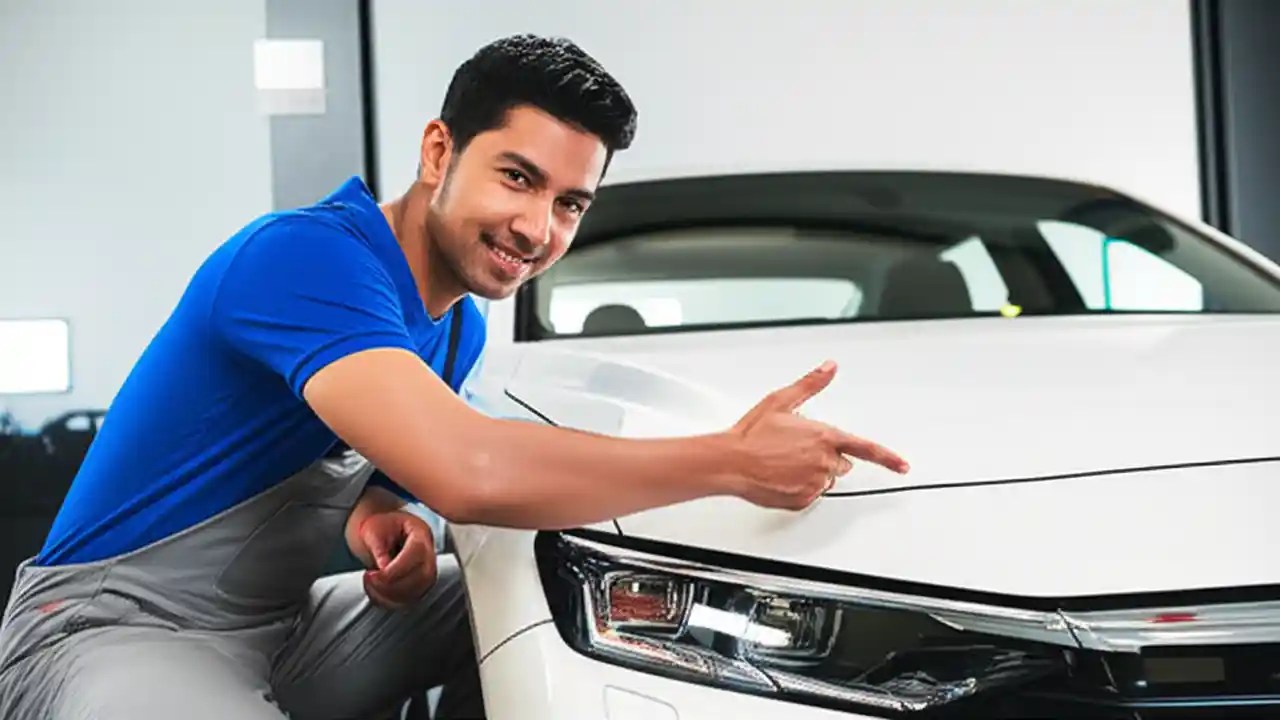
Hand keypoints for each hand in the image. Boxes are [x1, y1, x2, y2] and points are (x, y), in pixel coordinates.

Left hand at [358, 509, 437, 609]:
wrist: (380, 532)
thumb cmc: (378, 527)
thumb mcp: (372, 530)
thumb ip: (378, 548)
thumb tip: (383, 568)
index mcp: (420, 533)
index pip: (417, 553)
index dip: (395, 569)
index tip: (374, 574)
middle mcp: (429, 552)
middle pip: (422, 576)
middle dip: (393, 584)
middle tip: (371, 580)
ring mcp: (427, 570)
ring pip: (418, 592)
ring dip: (391, 595)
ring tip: (372, 585)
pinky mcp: (419, 585)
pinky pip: (410, 600)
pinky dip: (391, 601)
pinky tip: (376, 592)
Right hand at [730, 360, 908, 509]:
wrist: (731, 461)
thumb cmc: (752, 434)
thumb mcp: (781, 400)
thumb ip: (811, 384)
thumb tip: (829, 368)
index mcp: (823, 436)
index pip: (865, 448)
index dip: (887, 457)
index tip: (902, 465)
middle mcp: (823, 461)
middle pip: (841, 464)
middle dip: (826, 458)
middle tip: (798, 451)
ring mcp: (813, 483)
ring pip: (824, 480)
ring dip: (812, 472)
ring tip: (784, 463)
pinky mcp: (802, 499)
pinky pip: (809, 495)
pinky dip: (799, 487)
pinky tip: (781, 476)